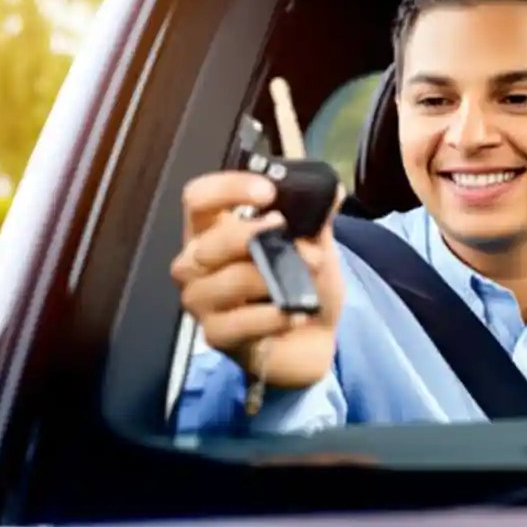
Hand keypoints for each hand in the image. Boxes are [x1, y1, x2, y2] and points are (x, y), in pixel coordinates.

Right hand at [170, 170, 343, 389]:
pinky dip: (273, 317)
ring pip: (228, 281)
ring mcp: (200, 301)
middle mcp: (196, 262)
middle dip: (256, 239)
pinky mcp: (214, 335)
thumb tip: (331, 190)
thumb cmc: (301, 283)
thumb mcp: (314, 245)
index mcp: (212, 230)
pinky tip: (296, 315)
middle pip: (210, 242)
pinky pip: (239, 322)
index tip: (268, 192)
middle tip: (294, 244)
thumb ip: (316, 218)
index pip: (198, 198)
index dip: (228, 189)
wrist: (312, 338)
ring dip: (273, 279)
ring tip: (302, 285)